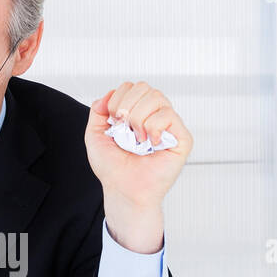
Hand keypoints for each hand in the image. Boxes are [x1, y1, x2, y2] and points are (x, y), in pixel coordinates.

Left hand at [84, 82, 193, 252]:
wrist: (122, 190)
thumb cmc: (112, 168)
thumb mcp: (95, 134)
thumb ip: (98, 110)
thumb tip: (109, 94)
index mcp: (137, 112)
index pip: (131, 86)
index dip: (118, 99)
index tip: (112, 121)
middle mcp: (154, 116)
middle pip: (144, 87)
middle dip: (126, 106)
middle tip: (123, 128)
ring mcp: (169, 126)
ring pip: (157, 97)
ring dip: (138, 118)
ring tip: (136, 138)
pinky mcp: (182, 138)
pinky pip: (168, 115)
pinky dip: (153, 127)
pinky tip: (150, 143)